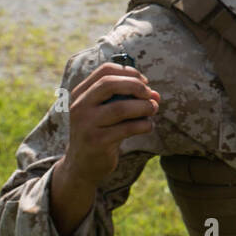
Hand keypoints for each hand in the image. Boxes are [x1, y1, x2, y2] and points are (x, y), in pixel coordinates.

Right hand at [54, 61, 159, 189]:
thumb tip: (155, 94)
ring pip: (121, 107)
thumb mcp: (107, 111)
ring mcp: (87, 124)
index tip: (145, 82)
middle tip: (151, 95)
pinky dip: (144, 125)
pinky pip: (127, 128)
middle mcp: (80, 106)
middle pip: (110, 84)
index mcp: (81, 93)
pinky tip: (148, 126)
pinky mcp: (97, 141)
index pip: (105, 70)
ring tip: (153, 110)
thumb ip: (127, 99)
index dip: (130, 72)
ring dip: (144, 107)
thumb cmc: (101, 132)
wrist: (82, 165)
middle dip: (136, 86)